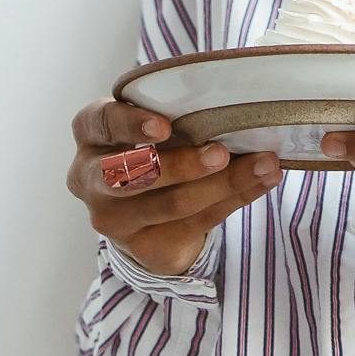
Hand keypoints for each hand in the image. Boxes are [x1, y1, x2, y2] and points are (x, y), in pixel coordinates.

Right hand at [67, 100, 279, 277]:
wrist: (144, 216)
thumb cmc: (152, 150)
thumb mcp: (149, 130)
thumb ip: (175, 119)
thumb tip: (238, 108)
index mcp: (91, 137)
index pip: (101, 124)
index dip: (131, 125)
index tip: (165, 127)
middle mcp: (92, 180)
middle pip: (129, 175)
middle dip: (179, 166)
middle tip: (221, 153)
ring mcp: (116, 220)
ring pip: (172, 204)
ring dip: (224, 183)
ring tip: (263, 164)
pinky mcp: (146, 246)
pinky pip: (199, 222)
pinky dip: (237, 198)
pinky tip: (263, 180)